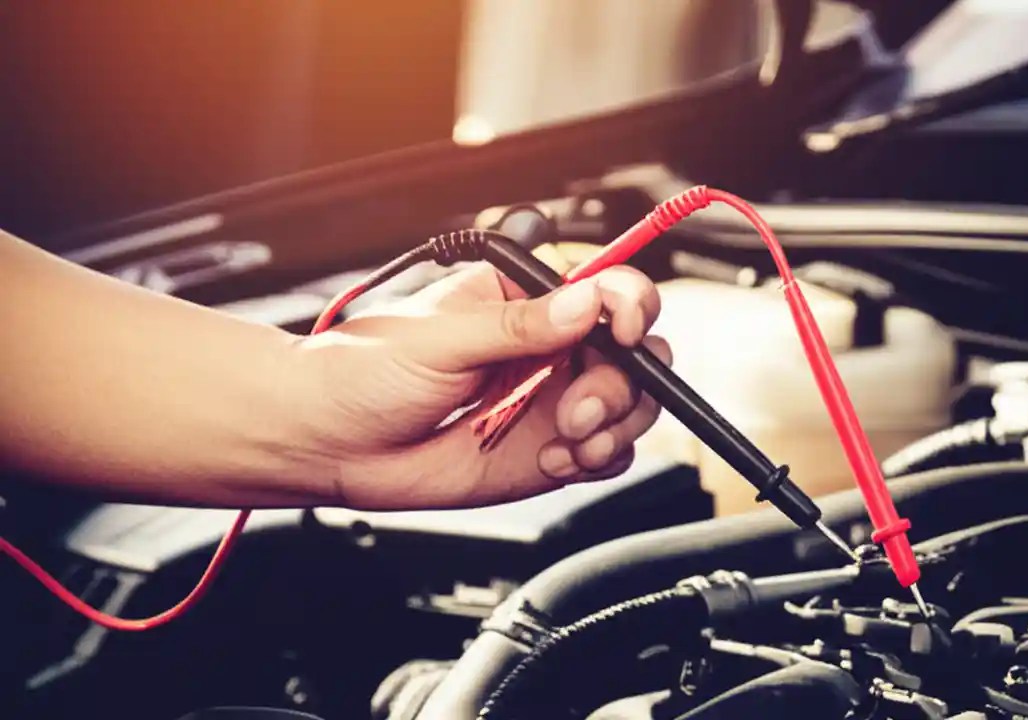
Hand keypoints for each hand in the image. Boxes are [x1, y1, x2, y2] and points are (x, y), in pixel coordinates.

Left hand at [295, 262, 667, 509]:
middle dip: (623, 385)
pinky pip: (605, 454)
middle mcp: (550, 348)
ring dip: (615, 426)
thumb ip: (516, 326)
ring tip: (568, 439)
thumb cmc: (364, 372)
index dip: (631, 308)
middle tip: (578, 408)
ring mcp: (552, 400)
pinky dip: (599, 460)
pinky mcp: (549, 449)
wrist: (328, 441)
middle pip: (635, 355)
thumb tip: (583, 303)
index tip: (625, 331)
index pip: (607, 291)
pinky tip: (555, 459)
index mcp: (526, 300)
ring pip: (630, 407)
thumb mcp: (439, 338)